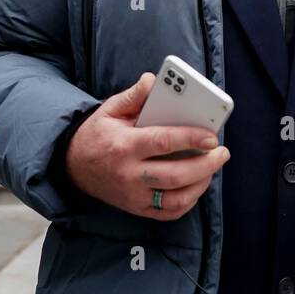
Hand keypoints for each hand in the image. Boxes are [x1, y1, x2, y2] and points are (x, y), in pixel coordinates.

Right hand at [65, 72, 229, 220]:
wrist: (72, 166)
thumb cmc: (98, 134)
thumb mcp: (110, 109)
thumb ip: (134, 95)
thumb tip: (154, 80)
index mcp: (124, 146)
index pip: (162, 142)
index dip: (190, 138)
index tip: (212, 136)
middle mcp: (129, 175)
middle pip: (175, 175)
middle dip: (205, 165)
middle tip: (222, 153)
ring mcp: (133, 196)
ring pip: (175, 199)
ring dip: (201, 184)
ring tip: (213, 167)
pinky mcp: (136, 209)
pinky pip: (168, 213)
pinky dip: (188, 202)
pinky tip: (197, 186)